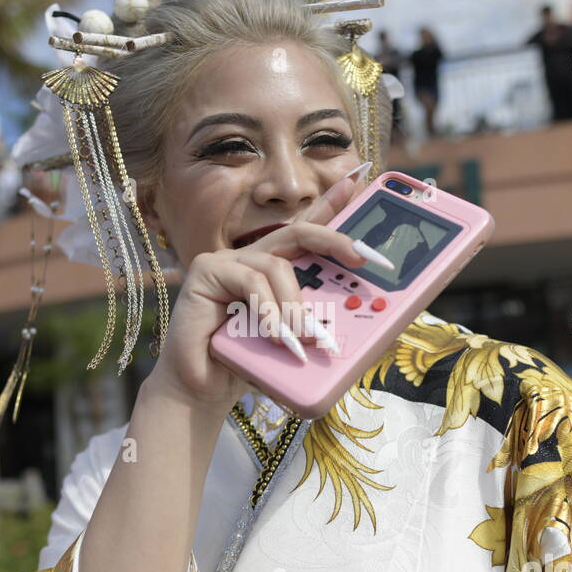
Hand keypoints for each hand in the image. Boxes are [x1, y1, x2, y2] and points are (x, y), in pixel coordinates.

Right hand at [146, 171, 381, 413]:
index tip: (358, 181)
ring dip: (295, 305)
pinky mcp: (206, 270)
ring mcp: (226, 261)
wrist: (201, 390)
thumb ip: (318, 327)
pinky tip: (273, 336)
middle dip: (334, 239)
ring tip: (303, 339)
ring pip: (276, 265)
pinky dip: (269, 310)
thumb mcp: (292, 343)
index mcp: (272, 270)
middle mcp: (251, 257)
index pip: (306, 232)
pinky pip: (251, 281)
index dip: (331, 205)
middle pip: (298, 232)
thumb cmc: (246, 367)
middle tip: (362, 257)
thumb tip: (370, 329)